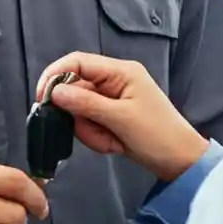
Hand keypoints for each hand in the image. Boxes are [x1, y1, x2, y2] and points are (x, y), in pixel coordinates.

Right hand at [35, 52, 208, 181]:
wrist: (180, 161)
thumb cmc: (158, 135)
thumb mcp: (120, 118)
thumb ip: (85, 103)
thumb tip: (54, 92)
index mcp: (120, 71)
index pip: (77, 62)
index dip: (55, 76)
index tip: (42, 98)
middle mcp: (114, 80)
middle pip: (75, 90)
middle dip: (80, 117)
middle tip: (98, 133)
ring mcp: (112, 98)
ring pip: (80, 110)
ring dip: (90, 131)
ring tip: (112, 142)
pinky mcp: (111, 115)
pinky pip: (89, 123)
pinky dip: (97, 137)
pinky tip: (114, 145)